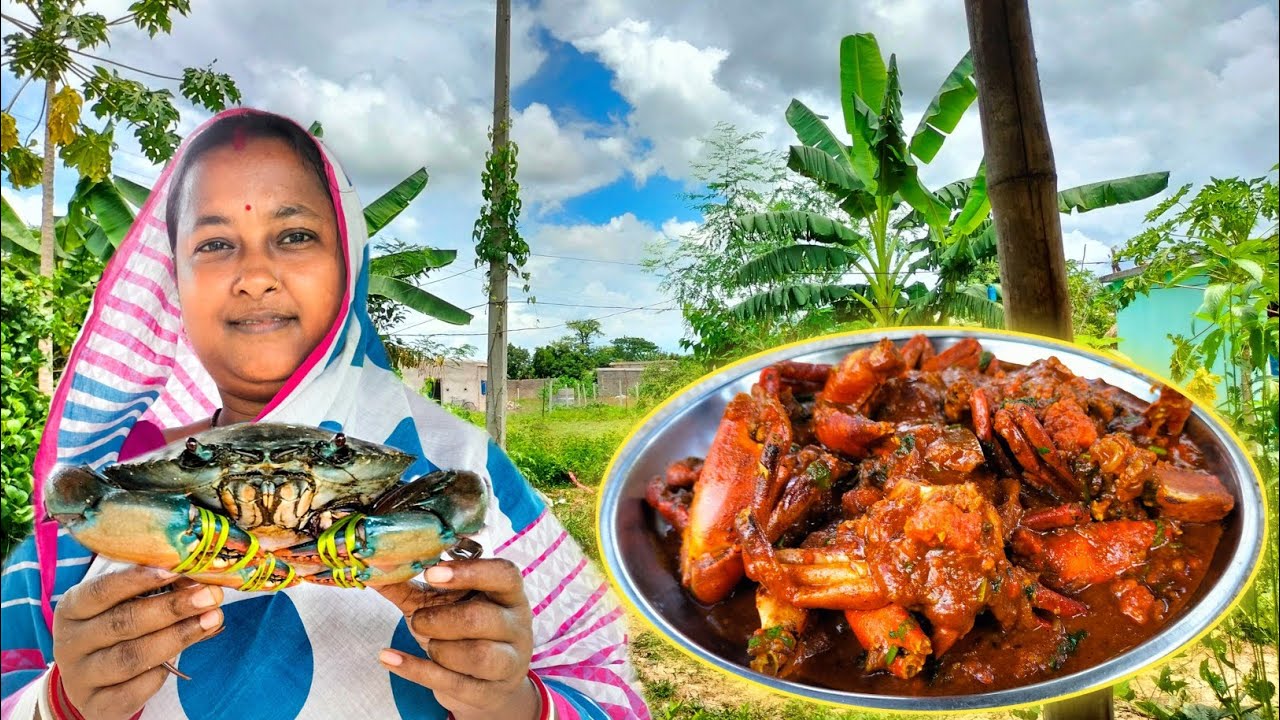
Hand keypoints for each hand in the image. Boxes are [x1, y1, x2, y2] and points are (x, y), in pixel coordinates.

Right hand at [52, 565, 224, 719]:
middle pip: (123, 623)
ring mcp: (79, 678)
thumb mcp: (123, 605)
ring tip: (212, 620)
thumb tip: (200, 582)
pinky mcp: (95, 706)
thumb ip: (156, 592)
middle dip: (172, 608)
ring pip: (130, 657)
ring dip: (177, 637)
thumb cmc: (116, 631)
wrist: (92, 682)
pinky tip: (179, 660)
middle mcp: (70, 643)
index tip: (175, 569)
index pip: (102, 590)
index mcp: (72, 609)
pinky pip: (132, 691)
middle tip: (210, 596)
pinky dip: (159, 675)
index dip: (137, 579)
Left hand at [375, 559, 539, 719]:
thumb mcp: (442, 603)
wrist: (485, 683)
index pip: (503, 575)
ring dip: (438, 648)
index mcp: (509, 595)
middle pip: (482, 618)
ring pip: (476, 655)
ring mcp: (509, 662)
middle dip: (440, 619)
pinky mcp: (490, 692)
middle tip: (418, 619)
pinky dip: (415, 670)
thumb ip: (409, 584)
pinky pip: (452, 683)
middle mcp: (517, 626)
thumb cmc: (463, 633)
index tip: (431, 573)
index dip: (469, 572)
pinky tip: (389, 658)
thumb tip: (373, 566)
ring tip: (427, 642)